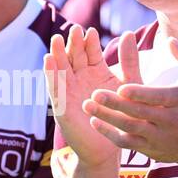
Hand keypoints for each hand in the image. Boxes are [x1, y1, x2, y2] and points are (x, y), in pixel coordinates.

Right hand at [44, 26, 133, 168]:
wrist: (109, 147)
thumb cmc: (121, 116)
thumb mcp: (128, 85)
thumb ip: (129, 61)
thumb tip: (129, 33)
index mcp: (96, 71)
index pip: (91, 52)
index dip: (90, 42)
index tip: (91, 32)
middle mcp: (80, 78)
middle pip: (74, 56)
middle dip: (73, 44)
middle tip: (74, 30)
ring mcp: (69, 91)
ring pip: (61, 68)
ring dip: (58, 54)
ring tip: (57, 40)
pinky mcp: (61, 105)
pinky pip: (54, 88)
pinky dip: (50, 74)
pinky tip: (48, 61)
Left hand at [83, 36, 177, 168]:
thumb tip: (170, 39)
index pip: (158, 98)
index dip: (140, 94)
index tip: (121, 87)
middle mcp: (169, 121)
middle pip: (139, 113)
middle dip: (116, 105)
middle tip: (94, 94)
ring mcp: (158, 137)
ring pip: (129, 129)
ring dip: (107, 118)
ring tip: (87, 105)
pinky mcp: (149, 150)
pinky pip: (126, 143)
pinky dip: (110, 134)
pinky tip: (95, 121)